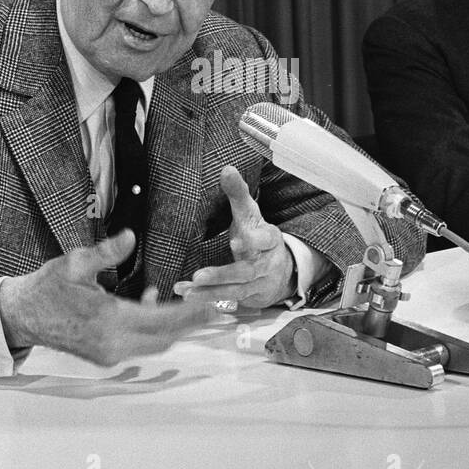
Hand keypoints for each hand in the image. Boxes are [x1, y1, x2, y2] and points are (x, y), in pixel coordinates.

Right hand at [0, 231, 215, 366]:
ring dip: (173, 327)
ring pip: (154, 344)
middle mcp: (112, 343)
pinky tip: (151, 303)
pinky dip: (153, 330)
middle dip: (191, 323)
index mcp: (108, 319)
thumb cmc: (47, 288)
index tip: (212, 305)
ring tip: (192, 307)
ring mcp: (108, 353)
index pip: (161, 320)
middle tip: (213, 307)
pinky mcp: (104, 356)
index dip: (190, 314)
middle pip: (165, 338)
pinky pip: (139, 345)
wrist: (22, 316)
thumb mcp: (73, 263)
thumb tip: (130, 236)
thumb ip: (105, 252)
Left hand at [174, 165, 295, 308]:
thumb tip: (227, 168)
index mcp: (269, 239)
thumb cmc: (258, 234)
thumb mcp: (250, 213)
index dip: (255, 239)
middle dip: (223, 274)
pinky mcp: (249, 298)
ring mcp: (258, 283)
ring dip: (210, 292)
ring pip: (235, 290)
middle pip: (246, 271)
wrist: (282, 269)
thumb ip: (237, 192)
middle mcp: (265, 263)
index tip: (240, 237)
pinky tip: (186, 293)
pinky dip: (206, 298)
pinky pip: (227, 300)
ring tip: (188, 290)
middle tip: (200, 275)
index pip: (266, 238)